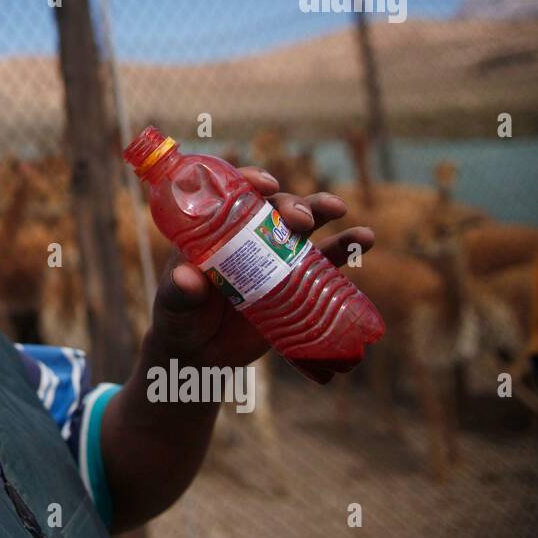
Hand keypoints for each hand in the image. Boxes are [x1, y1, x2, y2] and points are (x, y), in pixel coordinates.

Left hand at [146, 168, 374, 368]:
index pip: (232, 195)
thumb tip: (188, 279)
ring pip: (302, 226)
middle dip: (291, 205)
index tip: (265, 186)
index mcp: (213, 231)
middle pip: (273, 207)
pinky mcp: (294, 281)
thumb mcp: (173, 305)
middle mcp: (245, 236)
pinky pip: (323, 260)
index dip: (250, 182)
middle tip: (301, 220)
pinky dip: (345, 248)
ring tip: (343, 211)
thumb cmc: (178, 320)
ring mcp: (272, 257)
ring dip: (323, 212)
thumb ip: (179, 292)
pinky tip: (364, 238)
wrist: (200, 355)